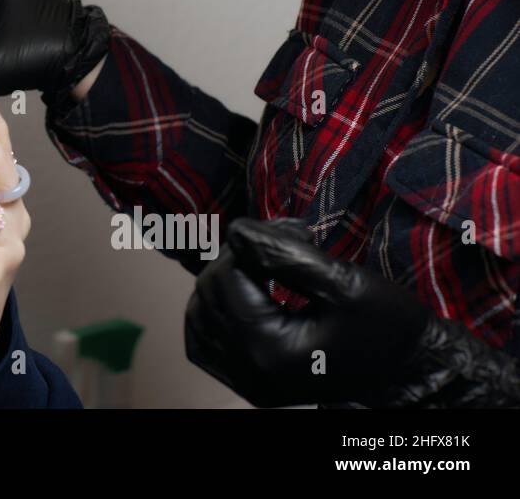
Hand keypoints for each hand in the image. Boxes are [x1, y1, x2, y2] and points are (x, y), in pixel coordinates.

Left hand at [183, 217, 434, 407]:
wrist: (412, 370)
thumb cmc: (388, 326)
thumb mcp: (344, 282)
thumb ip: (284, 253)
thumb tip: (234, 229)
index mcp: (269, 351)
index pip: (227, 275)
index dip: (255, 242)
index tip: (297, 231)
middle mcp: (248, 372)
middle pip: (210, 291)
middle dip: (240, 256)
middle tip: (286, 241)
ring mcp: (245, 382)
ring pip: (200, 314)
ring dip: (222, 280)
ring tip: (264, 265)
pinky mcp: (249, 383)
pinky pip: (203, 343)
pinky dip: (211, 311)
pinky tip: (238, 292)